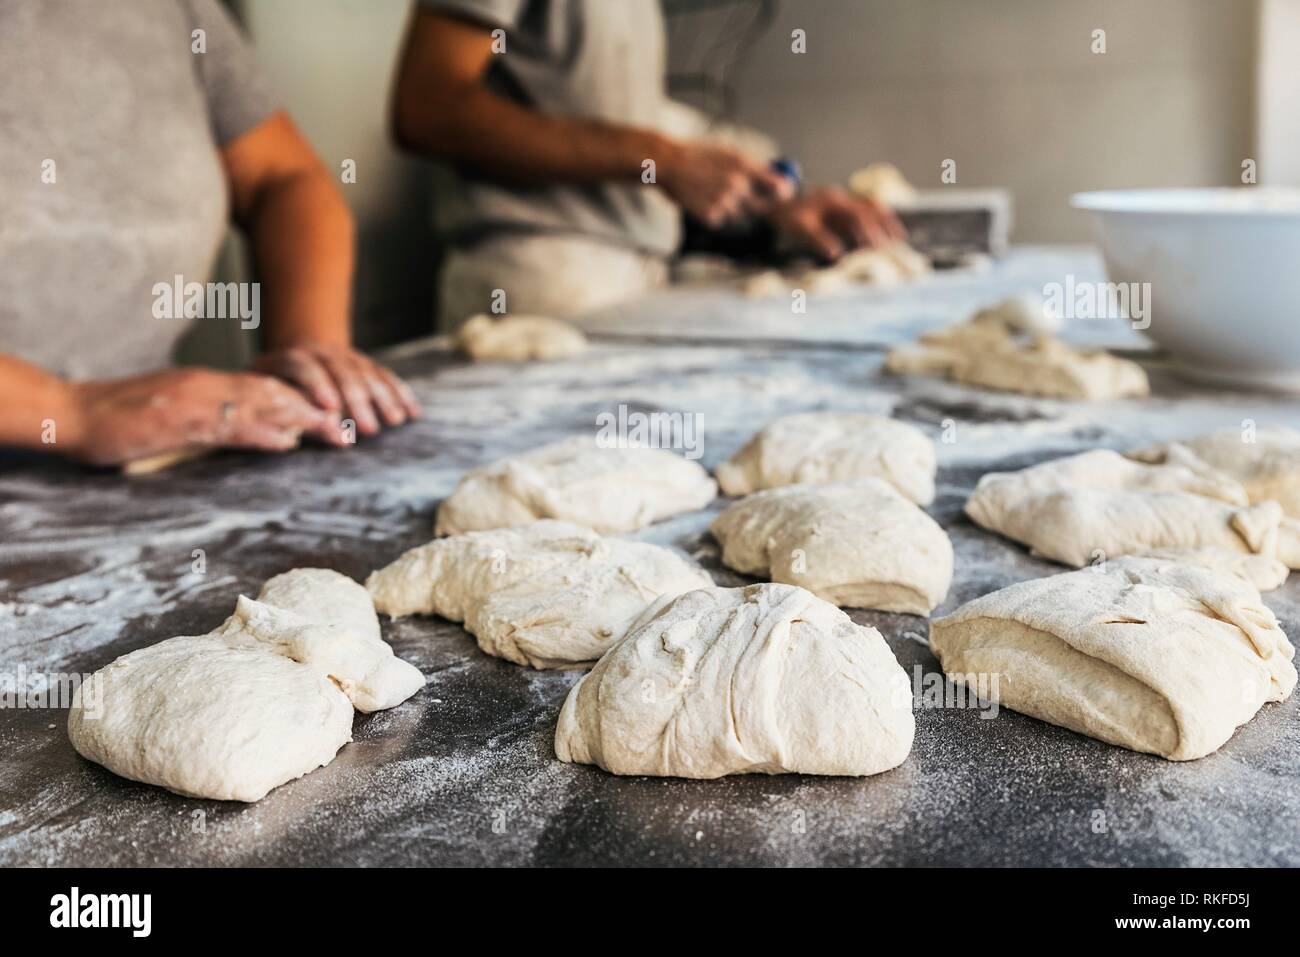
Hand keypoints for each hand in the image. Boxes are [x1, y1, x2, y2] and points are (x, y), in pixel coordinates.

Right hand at [65, 369, 341, 465]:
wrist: (73, 411)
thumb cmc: (121, 418)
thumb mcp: (177, 417)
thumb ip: (216, 422)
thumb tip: (258, 433)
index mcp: (208, 384)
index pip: (268, 389)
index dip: (307, 402)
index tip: (337, 416)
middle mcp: (208, 386)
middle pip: (276, 393)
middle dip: (318, 409)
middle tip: (353, 426)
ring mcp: (195, 402)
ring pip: (261, 404)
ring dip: (303, 419)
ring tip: (336, 433)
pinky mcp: (180, 422)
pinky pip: (227, 425)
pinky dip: (261, 432)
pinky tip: (286, 441)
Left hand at [252, 342, 420, 437]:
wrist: (296, 356)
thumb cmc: (276, 390)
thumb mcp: (270, 396)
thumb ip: (286, 411)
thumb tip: (303, 434)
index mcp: (289, 358)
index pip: (303, 366)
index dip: (317, 385)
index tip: (331, 409)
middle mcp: (320, 352)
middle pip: (341, 371)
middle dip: (358, 400)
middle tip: (369, 429)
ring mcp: (345, 355)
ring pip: (367, 372)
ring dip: (383, 397)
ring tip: (395, 421)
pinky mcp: (364, 363)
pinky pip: (385, 376)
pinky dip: (400, 393)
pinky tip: (413, 412)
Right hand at [655, 139, 794, 226]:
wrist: (668, 164)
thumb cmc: (696, 154)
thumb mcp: (726, 151)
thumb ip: (749, 165)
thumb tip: (773, 175)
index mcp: (743, 165)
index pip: (775, 184)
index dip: (783, 192)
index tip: (785, 194)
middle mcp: (737, 184)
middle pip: (759, 204)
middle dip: (754, 201)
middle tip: (739, 194)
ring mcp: (724, 202)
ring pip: (737, 212)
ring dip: (730, 206)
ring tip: (710, 189)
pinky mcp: (712, 215)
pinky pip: (720, 218)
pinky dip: (714, 212)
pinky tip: (700, 198)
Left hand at [769, 186, 906, 260]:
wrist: (777, 205)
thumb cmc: (788, 219)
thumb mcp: (800, 229)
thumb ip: (819, 240)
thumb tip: (838, 254)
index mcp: (832, 200)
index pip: (857, 215)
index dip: (870, 230)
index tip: (878, 247)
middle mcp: (840, 196)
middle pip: (870, 207)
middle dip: (885, 225)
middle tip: (898, 243)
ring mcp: (842, 198)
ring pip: (871, 206)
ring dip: (885, 221)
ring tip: (899, 237)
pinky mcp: (842, 204)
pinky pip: (865, 209)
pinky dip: (878, 219)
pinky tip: (886, 232)